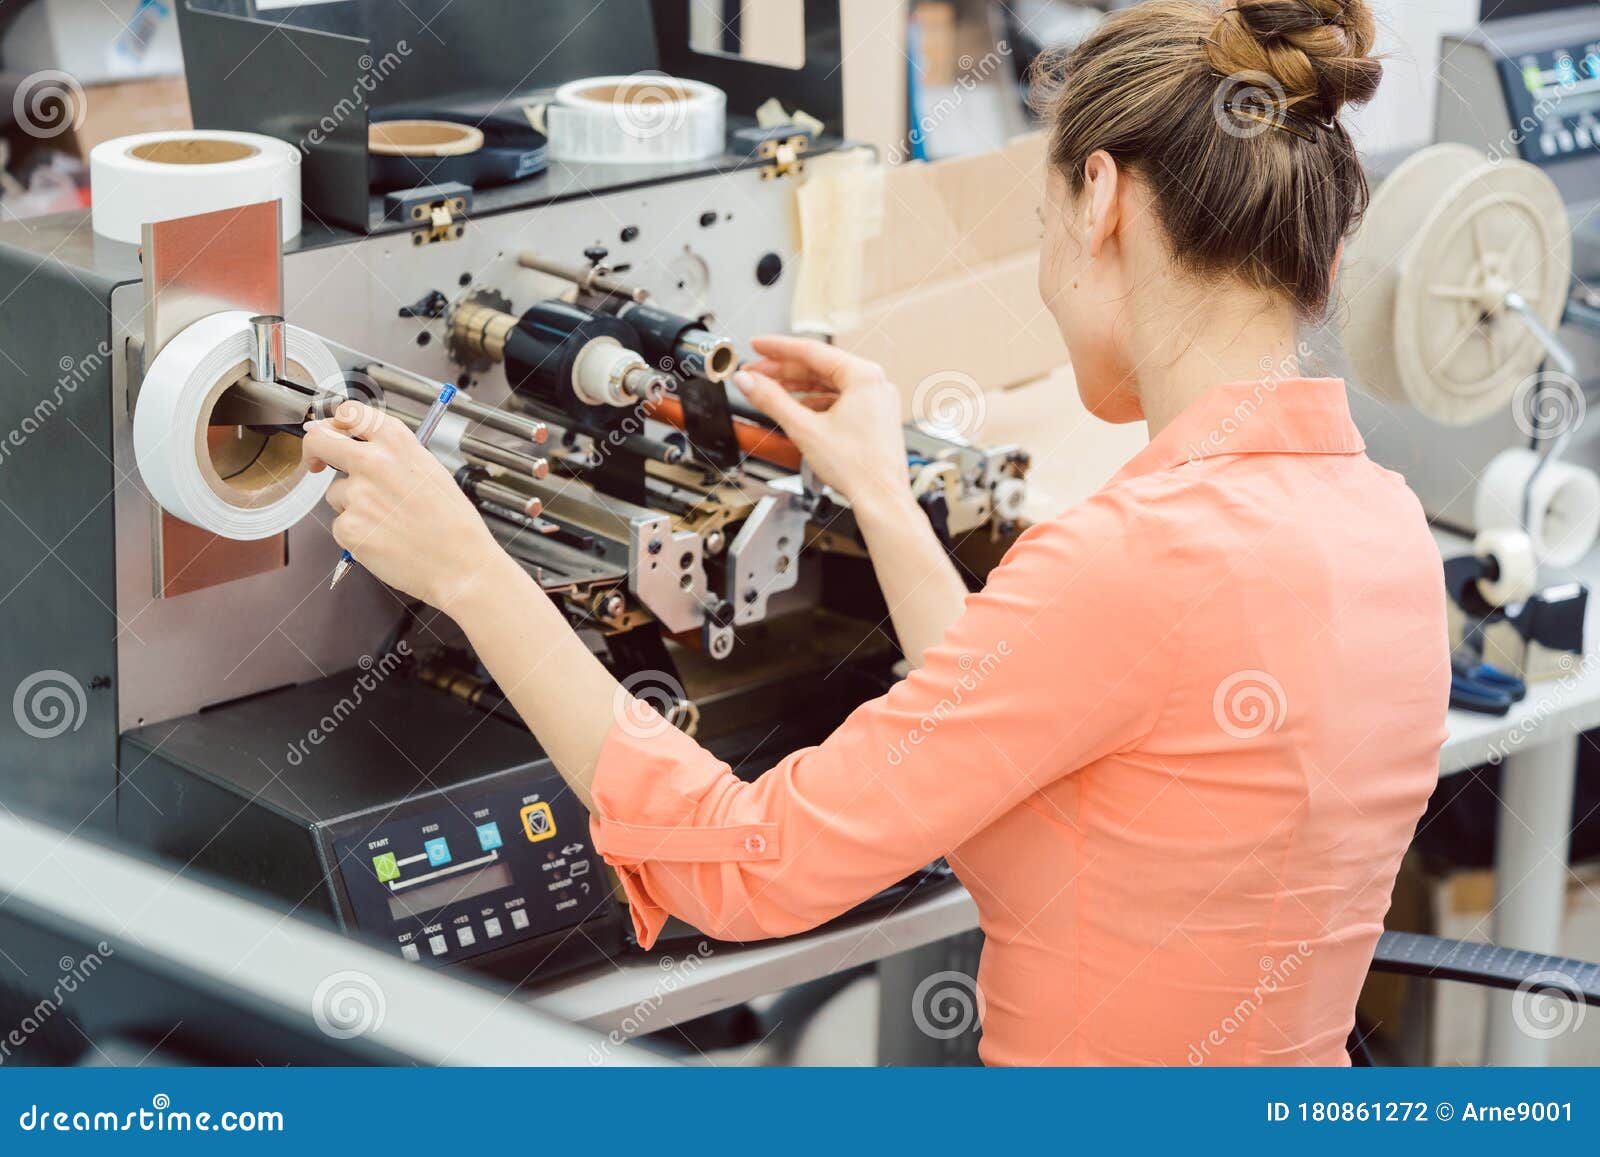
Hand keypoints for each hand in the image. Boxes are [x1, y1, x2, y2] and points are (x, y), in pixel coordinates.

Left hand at [303, 401, 509, 611]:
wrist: (461, 563)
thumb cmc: (452, 522)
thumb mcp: (429, 470)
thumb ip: (392, 454)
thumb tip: (356, 447)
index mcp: (396, 441)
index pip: (349, 413)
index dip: (335, 424)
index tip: (332, 434)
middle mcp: (373, 461)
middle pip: (319, 440)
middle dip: (313, 450)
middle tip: (316, 463)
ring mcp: (357, 494)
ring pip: (335, 493)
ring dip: (351, 505)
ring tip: (389, 522)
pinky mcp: (348, 526)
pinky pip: (340, 525)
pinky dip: (357, 533)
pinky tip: (385, 539)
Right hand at [736, 336, 910, 516]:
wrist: (881, 500)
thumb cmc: (859, 468)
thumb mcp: (804, 429)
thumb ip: (771, 400)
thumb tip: (749, 382)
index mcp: (863, 376)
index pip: (812, 351)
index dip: (778, 348)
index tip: (757, 345)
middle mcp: (874, 384)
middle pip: (819, 368)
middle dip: (784, 371)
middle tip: (756, 372)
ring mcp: (876, 401)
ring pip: (828, 385)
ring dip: (797, 387)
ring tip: (770, 390)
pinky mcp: (874, 418)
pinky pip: (839, 401)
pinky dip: (815, 403)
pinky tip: (796, 409)